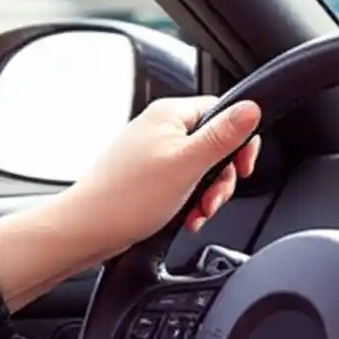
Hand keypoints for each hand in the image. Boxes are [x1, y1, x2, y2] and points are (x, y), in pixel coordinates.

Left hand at [57, 96, 261, 256]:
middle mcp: (161, 128)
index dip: (240, 141)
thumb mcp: (188, 164)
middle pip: (216, 144)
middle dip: (221, 177)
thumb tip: (252, 107)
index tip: (241, 168)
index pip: (224, 112)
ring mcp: (154, 153)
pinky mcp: (148, 176)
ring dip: (207, 194)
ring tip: (197, 213)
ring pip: (201, 168)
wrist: (86, 231)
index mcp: (170, 114)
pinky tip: (185, 218)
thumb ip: (224, 135)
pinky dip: (190, 202)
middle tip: (213, 198)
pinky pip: (184, 184)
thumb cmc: (128, 197)